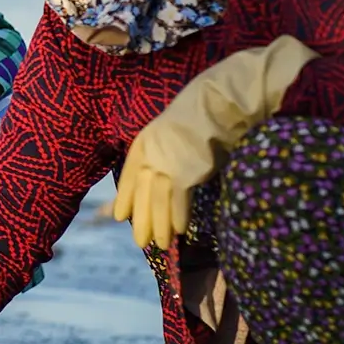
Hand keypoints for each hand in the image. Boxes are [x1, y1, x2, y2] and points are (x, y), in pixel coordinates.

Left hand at [114, 35, 317, 249]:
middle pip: (142, 191)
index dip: (125, 197)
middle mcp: (150, 150)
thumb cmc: (208, 113)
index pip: (129, 174)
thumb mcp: (178, 133)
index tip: (119, 216)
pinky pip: (177, 200)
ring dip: (159, 224)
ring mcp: (165, 160)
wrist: (225, 99)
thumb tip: (168, 175)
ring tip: (160, 244)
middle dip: (141, 219)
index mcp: (145, 139)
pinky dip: (178, 217)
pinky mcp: (184, 170)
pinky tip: (179, 231)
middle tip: (140, 243)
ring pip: (157, 200)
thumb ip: (169, 153)